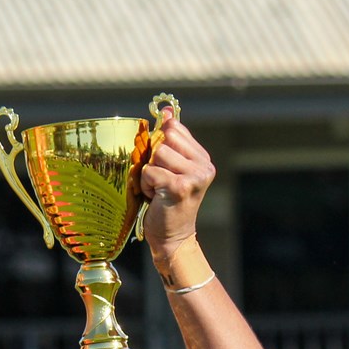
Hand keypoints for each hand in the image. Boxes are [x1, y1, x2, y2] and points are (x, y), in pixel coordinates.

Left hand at [139, 110, 215, 259]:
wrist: (172, 237)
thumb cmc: (166, 203)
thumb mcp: (169, 169)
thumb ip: (168, 141)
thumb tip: (166, 110)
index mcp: (201, 157)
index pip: (174, 129)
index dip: (158, 144)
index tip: (162, 165)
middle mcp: (203, 164)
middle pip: (163, 140)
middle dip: (152, 160)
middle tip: (159, 181)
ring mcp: (194, 176)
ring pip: (156, 155)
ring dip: (148, 174)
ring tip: (156, 189)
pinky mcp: (180, 187)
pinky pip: (150, 172)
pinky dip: (145, 185)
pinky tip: (155, 197)